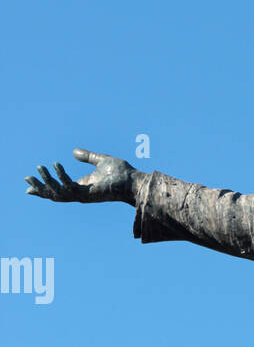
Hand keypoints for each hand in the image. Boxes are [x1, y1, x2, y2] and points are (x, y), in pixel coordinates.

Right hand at [25, 149, 140, 205]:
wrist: (134, 181)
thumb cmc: (121, 173)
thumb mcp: (100, 160)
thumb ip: (86, 157)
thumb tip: (73, 151)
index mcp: (81, 186)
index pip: (59, 189)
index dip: (44, 188)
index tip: (28, 187)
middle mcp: (80, 192)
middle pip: (54, 195)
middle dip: (39, 188)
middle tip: (26, 178)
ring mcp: (83, 195)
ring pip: (58, 193)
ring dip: (46, 182)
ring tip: (38, 168)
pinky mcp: (88, 194)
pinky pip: (69, 187)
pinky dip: (61, 176)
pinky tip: (56, 165)